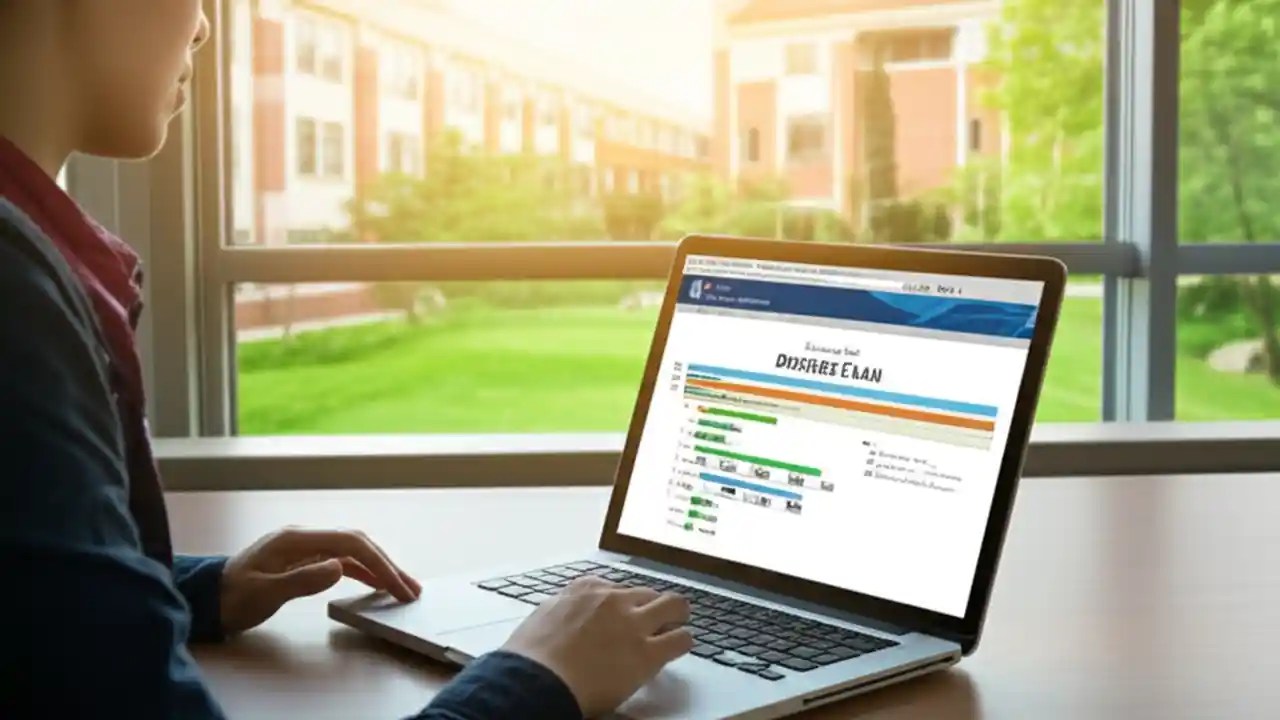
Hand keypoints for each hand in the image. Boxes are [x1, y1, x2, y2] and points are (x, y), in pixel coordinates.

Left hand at [219, 527, 421, 634]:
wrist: (208, 599)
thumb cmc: (232, 598)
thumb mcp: (264, 593)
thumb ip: (302, 579)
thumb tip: (340, 567)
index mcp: (296, 538)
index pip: (349, 543)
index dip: (378, 563)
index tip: (397, 585)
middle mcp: (305, 537)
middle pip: (357, 543)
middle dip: (387, 564)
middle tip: (412, 589)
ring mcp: (306, 547)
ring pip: (353, 552)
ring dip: (380, 568)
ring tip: (404, 587)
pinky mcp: (305, 560)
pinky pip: (342, 562)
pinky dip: (363, 572)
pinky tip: (377, 583)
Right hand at [501, 576, 692, 716]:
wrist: (536, 680)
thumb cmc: (531, 657)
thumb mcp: (542, 617)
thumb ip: (564, 611)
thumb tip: (568, 619)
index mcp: (585, 589)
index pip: (615, 587)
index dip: (622, 603)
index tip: (622, 612)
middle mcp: (613, 600)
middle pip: (647, 593)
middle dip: (652, 606)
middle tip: (655, 619)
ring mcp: (633, 624)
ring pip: (673, 606)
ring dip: (676, 616)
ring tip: (677, 625)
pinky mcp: (647, 653)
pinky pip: (681, 639)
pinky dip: (682, 641)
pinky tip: (679, 646)